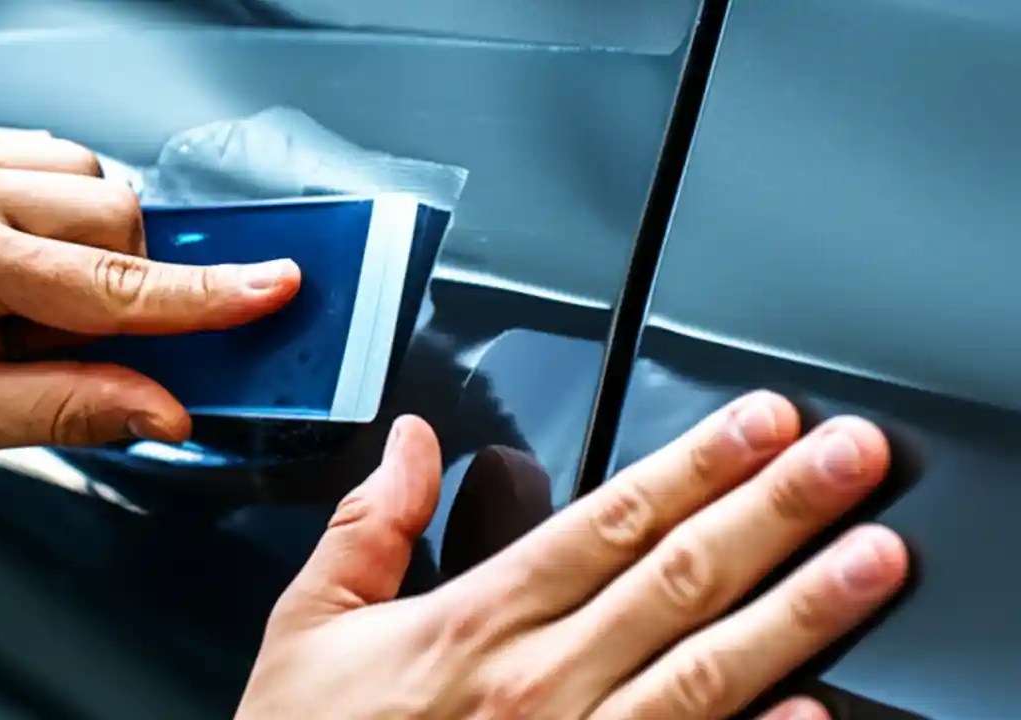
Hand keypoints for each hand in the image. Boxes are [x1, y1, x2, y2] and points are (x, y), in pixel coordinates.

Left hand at [0, 126, 299, 451]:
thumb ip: (65, 409)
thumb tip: (163, 410)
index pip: (110, 283)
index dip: (205, 294)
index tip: (275, 288)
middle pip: (118, 217)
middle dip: (125, 281)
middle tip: (59, 333)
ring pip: (100, 181)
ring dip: (97, 244)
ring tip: (32, 294)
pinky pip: (63, 158)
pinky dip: (69, 210)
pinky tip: (24, 251)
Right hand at [238, 392, 908, 718]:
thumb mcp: (311, 624)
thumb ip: (367, 524)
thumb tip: (408, 440)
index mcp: (476, 624)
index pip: (604, 523)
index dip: (691, 465)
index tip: (757, 421)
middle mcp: (539, 683)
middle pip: (676, 580)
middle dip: (771, 509)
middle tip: (847, 458)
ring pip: (706, 672)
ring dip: (798, 612)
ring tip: (869, 562)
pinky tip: (818, 709)